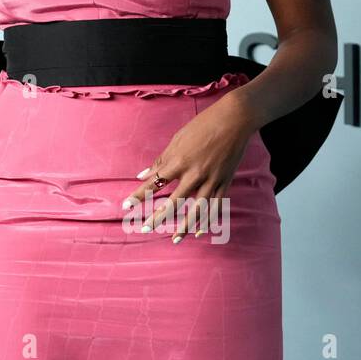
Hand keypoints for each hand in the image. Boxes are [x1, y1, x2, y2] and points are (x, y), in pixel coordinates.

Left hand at [121, 95, 256, 242]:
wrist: (234, 120)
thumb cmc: (202, 126)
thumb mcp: (176, 140)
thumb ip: (161, 160)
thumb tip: (142, 174)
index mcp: (179, 161)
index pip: (155, 182)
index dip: (139, 195)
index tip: (126, 206)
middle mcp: (194, 174)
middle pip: (174, 201)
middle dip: (158, 216)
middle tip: (145, 229)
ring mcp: (211, 180)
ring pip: (196, 210)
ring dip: (184, 226)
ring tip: (174, 240)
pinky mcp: (224, 182)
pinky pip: (215, 206)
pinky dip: (207, 220)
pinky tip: (199, 232)